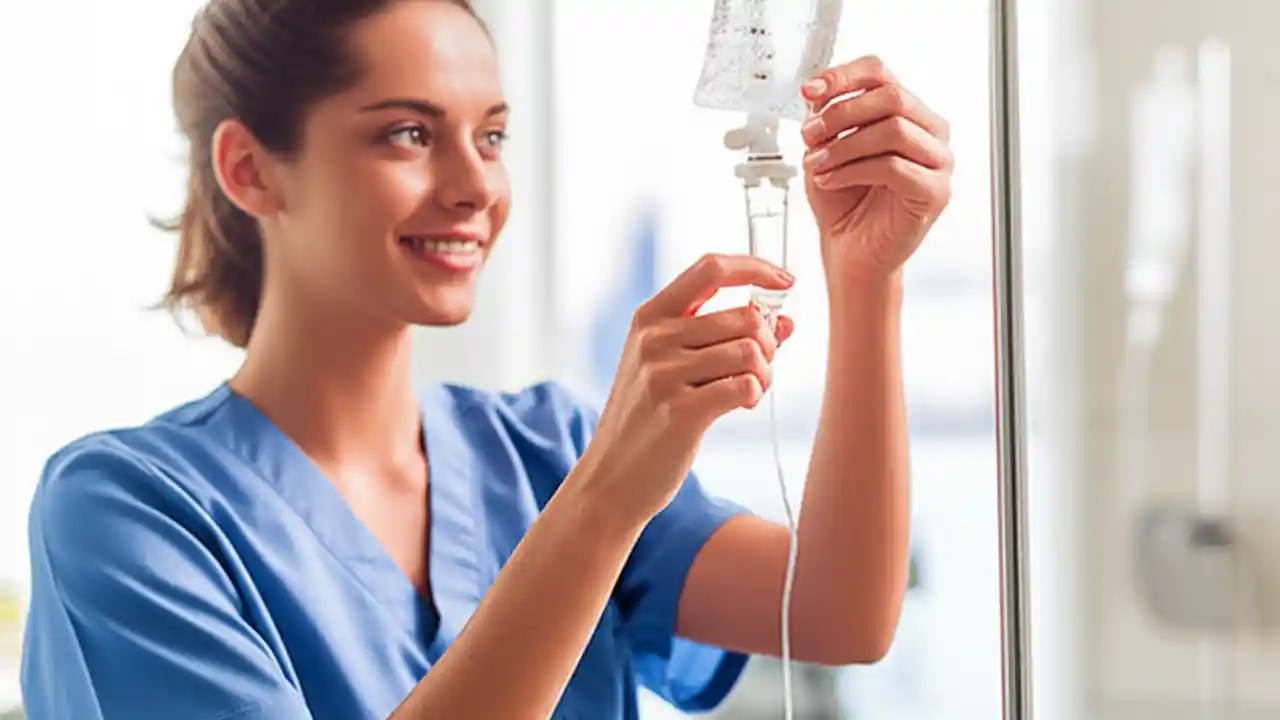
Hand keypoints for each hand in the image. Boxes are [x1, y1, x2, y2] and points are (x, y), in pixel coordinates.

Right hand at [576, 254, 795, 521]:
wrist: (611, 479)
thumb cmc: (647, 420)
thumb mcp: (670, 366)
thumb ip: (722, 338)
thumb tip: (783, 320)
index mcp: (650, 316)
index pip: (711, 268)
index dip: (756, 268)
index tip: (787, 281)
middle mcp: (654, 338)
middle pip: (745, 316)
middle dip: (767, 343)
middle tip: (760, 369)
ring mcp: (664, 374)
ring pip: (751, 350)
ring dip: (765, 373)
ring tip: (750, 391)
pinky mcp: (680, 412)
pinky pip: (745, 385)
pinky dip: (754, 394)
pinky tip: (741, 406)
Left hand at [800, 56, 953, 281]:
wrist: (850, 253)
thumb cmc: (843, 203)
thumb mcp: (826, 150)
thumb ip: (826, 117)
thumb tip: (816, 91)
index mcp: (908, 113)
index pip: (881, 73)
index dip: (843, 76)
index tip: (809, 91)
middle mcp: (930, 132)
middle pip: (892, 96)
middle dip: (841, 113)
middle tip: (811, 134)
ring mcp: (938, 162)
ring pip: (894, 129)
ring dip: (845, 144)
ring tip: (818, 163)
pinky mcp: (934, 192)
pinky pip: (894, 167)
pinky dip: (854, 170)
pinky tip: (831, 180)